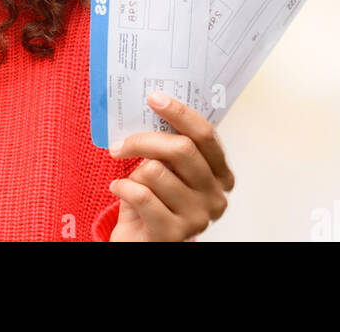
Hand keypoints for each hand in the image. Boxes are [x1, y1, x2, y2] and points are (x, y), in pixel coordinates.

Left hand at [107, 91, 234, 240]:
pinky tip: (118, 190)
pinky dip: (122, 188)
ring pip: (156, 172)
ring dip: (134, 174)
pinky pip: (141, 195)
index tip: (154, 98)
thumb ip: (170, 148)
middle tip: (121, 144)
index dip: (179, 113)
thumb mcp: (167, 171)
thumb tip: (153, 109)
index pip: (205, 135)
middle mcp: (216, 197)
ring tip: (132, 184)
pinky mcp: (174, 233)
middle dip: (144, 141)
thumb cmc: (153, 202)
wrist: (141, 242)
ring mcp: (198, 218)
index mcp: (221, 176)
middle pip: (181, 149)